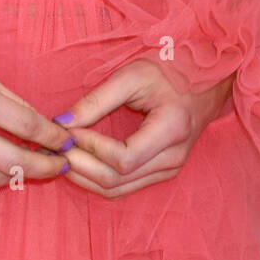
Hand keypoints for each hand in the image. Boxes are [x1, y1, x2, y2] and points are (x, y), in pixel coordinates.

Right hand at [0, 41, 73, 187]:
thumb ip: (6, 98)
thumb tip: (40, 123)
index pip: (28, 124)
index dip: (55, 137)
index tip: (67, 141)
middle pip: (18, 161)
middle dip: (49, 167)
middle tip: (63, 165)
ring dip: (23, 174)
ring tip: (36, 165)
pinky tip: (1, 166)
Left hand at [49, 59, 235, 197]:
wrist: (205, 79)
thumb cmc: (170, 69)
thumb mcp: (132, 75)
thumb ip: (96, 99)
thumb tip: (62, 122)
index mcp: (171, 129)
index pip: (123, 157)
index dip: (90, 147)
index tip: (66, 130)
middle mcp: (173, 157)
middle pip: (117, 179)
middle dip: (79, 165)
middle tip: (53, 147)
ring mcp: (170, 170)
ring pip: (117, 189)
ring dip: (84, 177)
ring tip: (59, 157)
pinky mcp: (162, 173)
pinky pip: (124, 187)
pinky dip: (96, 179)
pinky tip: (78, 163)